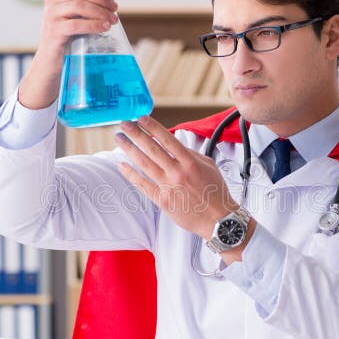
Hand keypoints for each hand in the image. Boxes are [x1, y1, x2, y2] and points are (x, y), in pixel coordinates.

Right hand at [19, 0, 118, 109]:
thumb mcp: (79, 13)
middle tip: (115, 8)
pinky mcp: (54, 32)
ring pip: (78, 6)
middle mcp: (51, 2)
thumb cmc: (68, 35)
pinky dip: (93, 25)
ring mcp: (51, 17)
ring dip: (100, 12)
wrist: (52, 60)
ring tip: (113, 20)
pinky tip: (104, 28)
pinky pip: (76, 24)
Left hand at [114, 115, 240, 240]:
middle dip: (136, 134)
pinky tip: (122, 165)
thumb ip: (191, 154)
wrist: (219, 220)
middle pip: (152, 149)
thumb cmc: (216, 193)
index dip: (152, 128)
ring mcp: (169, 187)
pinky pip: (143, 185)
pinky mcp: (162, 201)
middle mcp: (178, 172)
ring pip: (145, 164)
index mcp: (190, 162)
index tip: (141, 119)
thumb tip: (175, 144)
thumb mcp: (209, 166)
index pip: (167, 140)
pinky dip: (131, 174)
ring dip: (130, 149)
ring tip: (120, 139)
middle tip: (124, 124)